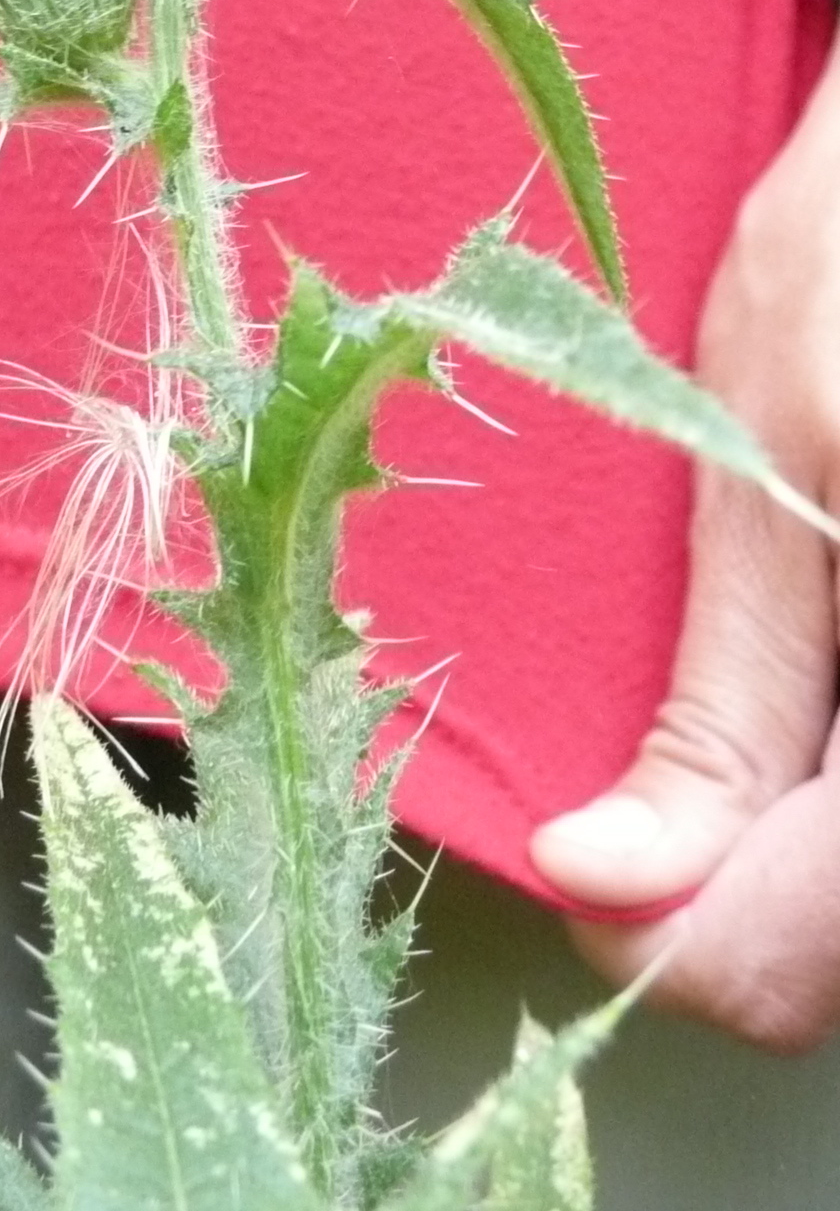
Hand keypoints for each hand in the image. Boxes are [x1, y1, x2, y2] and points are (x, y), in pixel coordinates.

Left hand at [529, 28, 839, 1049]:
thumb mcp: (776, 438)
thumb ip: (729, 691)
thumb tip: (607, 887)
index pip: (794, 952)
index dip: (669, 941)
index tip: (577, 863)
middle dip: (735, 906)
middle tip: (634, 817)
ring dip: (790, 863)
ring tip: (709, 765)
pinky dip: (831, 804)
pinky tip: (799, 717)